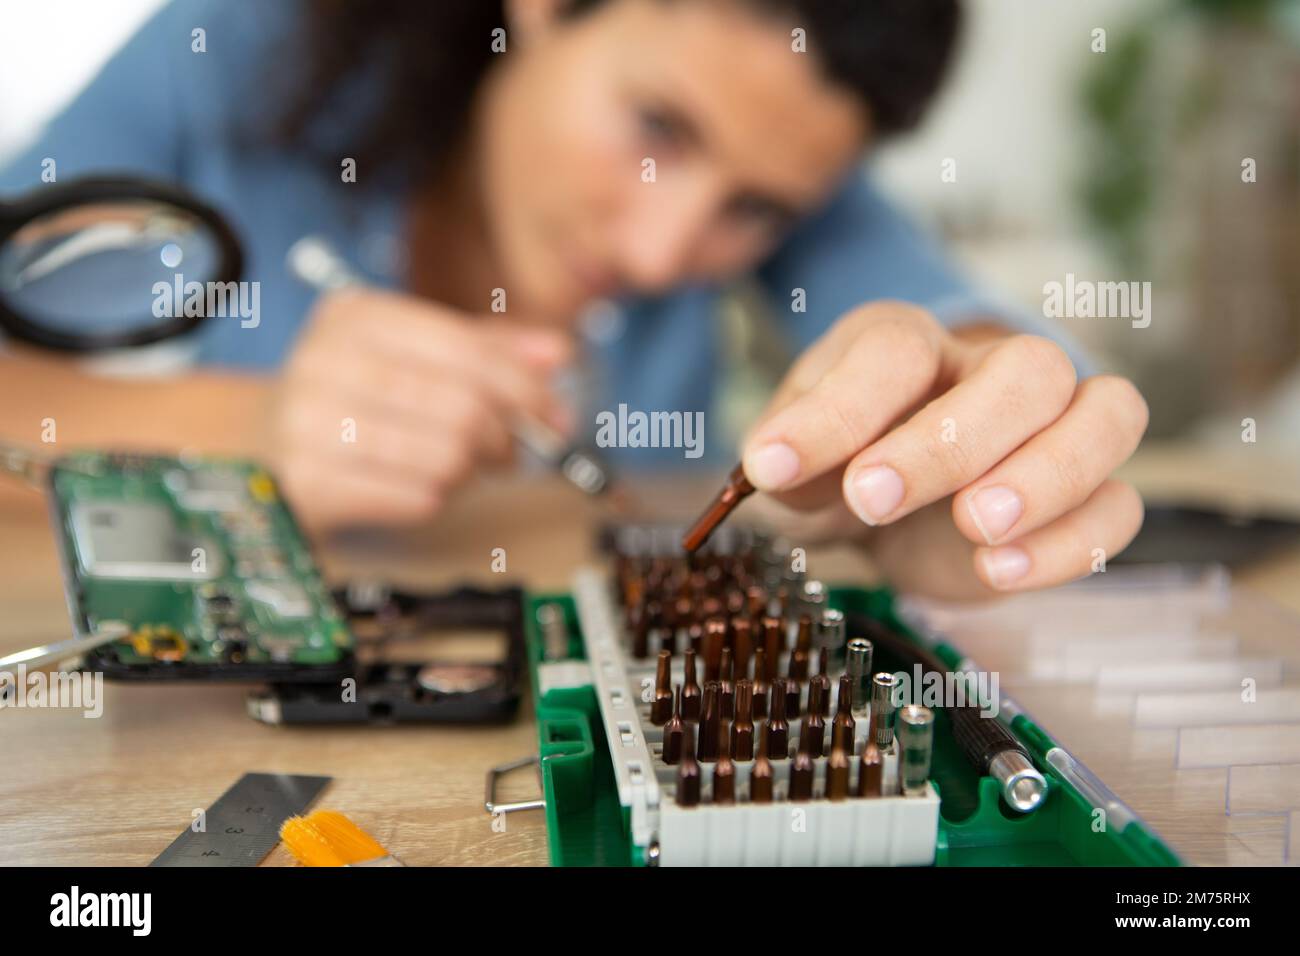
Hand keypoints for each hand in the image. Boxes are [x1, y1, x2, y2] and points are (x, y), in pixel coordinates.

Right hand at [267, 287, 571, 529]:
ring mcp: (307, 423)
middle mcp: (324, 360)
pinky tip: (420, 489)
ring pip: (445, 456)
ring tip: (459, 471)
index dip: (523, 387)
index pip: (466, 350)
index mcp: (355, 315)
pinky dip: (434, 499)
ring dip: (469, 473)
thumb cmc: (347, 399)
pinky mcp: (306, 484)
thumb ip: (485, 350)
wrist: (253, 447)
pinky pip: (413, 497)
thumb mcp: (408, 356)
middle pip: (462, 407)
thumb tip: (558, 352)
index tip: (553, 414)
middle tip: (510, 453)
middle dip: (505, 437)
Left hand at [740, 302, 1147, 598]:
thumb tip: (774, 464)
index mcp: (911, 344)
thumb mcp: (794, 458)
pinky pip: (1118, 506)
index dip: (839, 409)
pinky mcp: (1081, 501)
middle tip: (875, 499)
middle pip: (1028, 369)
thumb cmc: (838, 465)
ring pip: (1109, 415)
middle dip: (952, 440)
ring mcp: (1053, 430)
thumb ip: (788, 455)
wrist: (881, 508)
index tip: (775, 468)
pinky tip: (997, 570)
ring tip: (974, 526)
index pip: (897, 349)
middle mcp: (993, 370)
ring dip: (1046, 476)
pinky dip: (1069, 543)